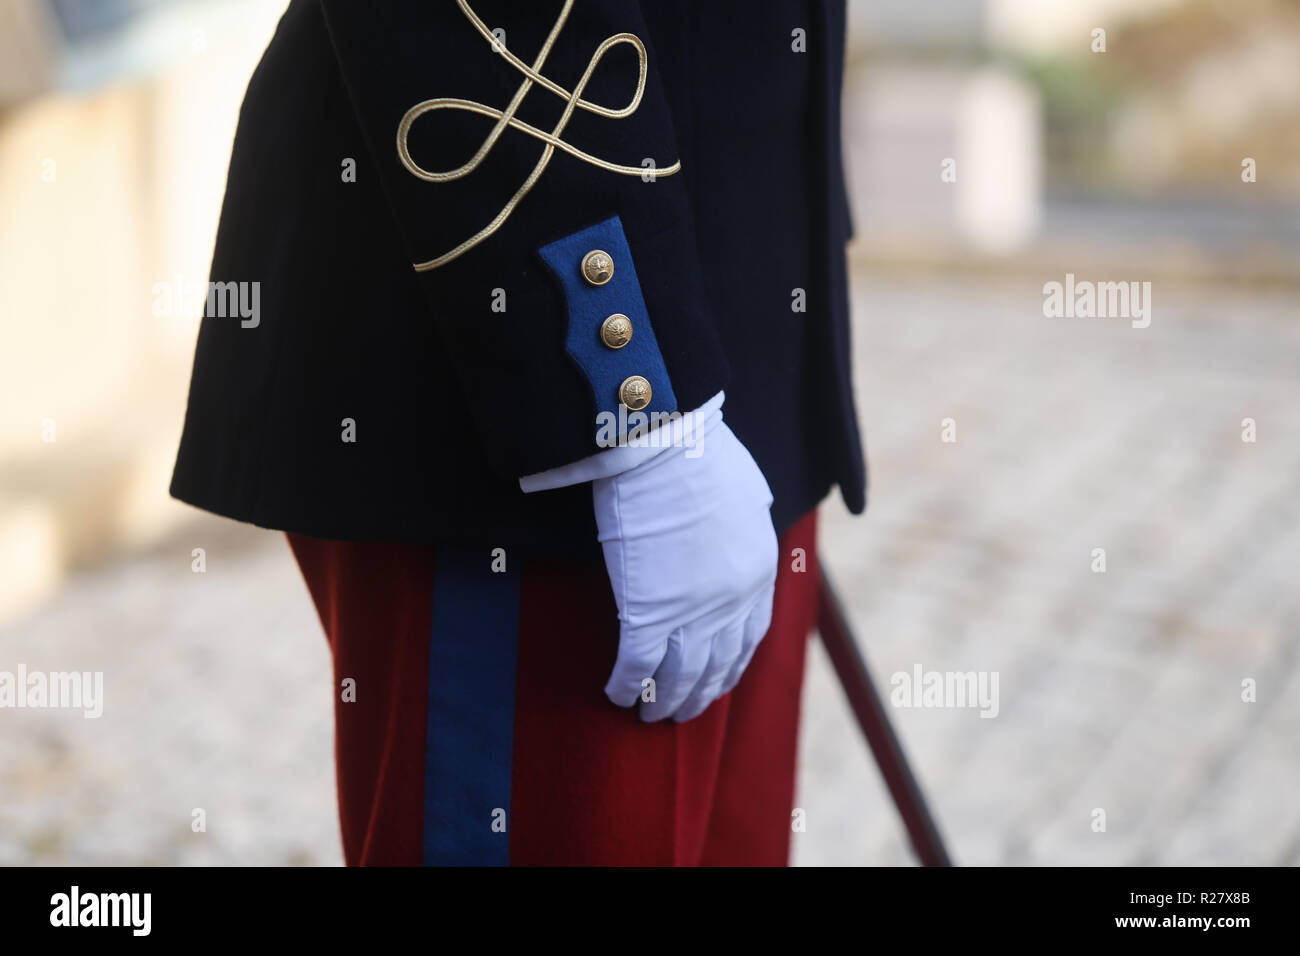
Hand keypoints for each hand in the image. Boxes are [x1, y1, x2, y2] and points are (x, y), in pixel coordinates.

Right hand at [595, 408, 777, 721]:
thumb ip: (749, 517)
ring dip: (663, 701)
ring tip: (648, 715)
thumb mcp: (748, 490)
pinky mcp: (648, 614)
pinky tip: (615, 694)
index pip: (749, 637)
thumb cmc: (700, 454)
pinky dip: (627, 685)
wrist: (665, 446)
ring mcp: (691, 613)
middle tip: (680, 711)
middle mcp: (732, 603)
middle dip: (698, 694)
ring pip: (680, 677)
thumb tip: (748, 515)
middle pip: (716, 666)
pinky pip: (638, 667)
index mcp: (758, 573)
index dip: (730, 666)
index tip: (717, 680)